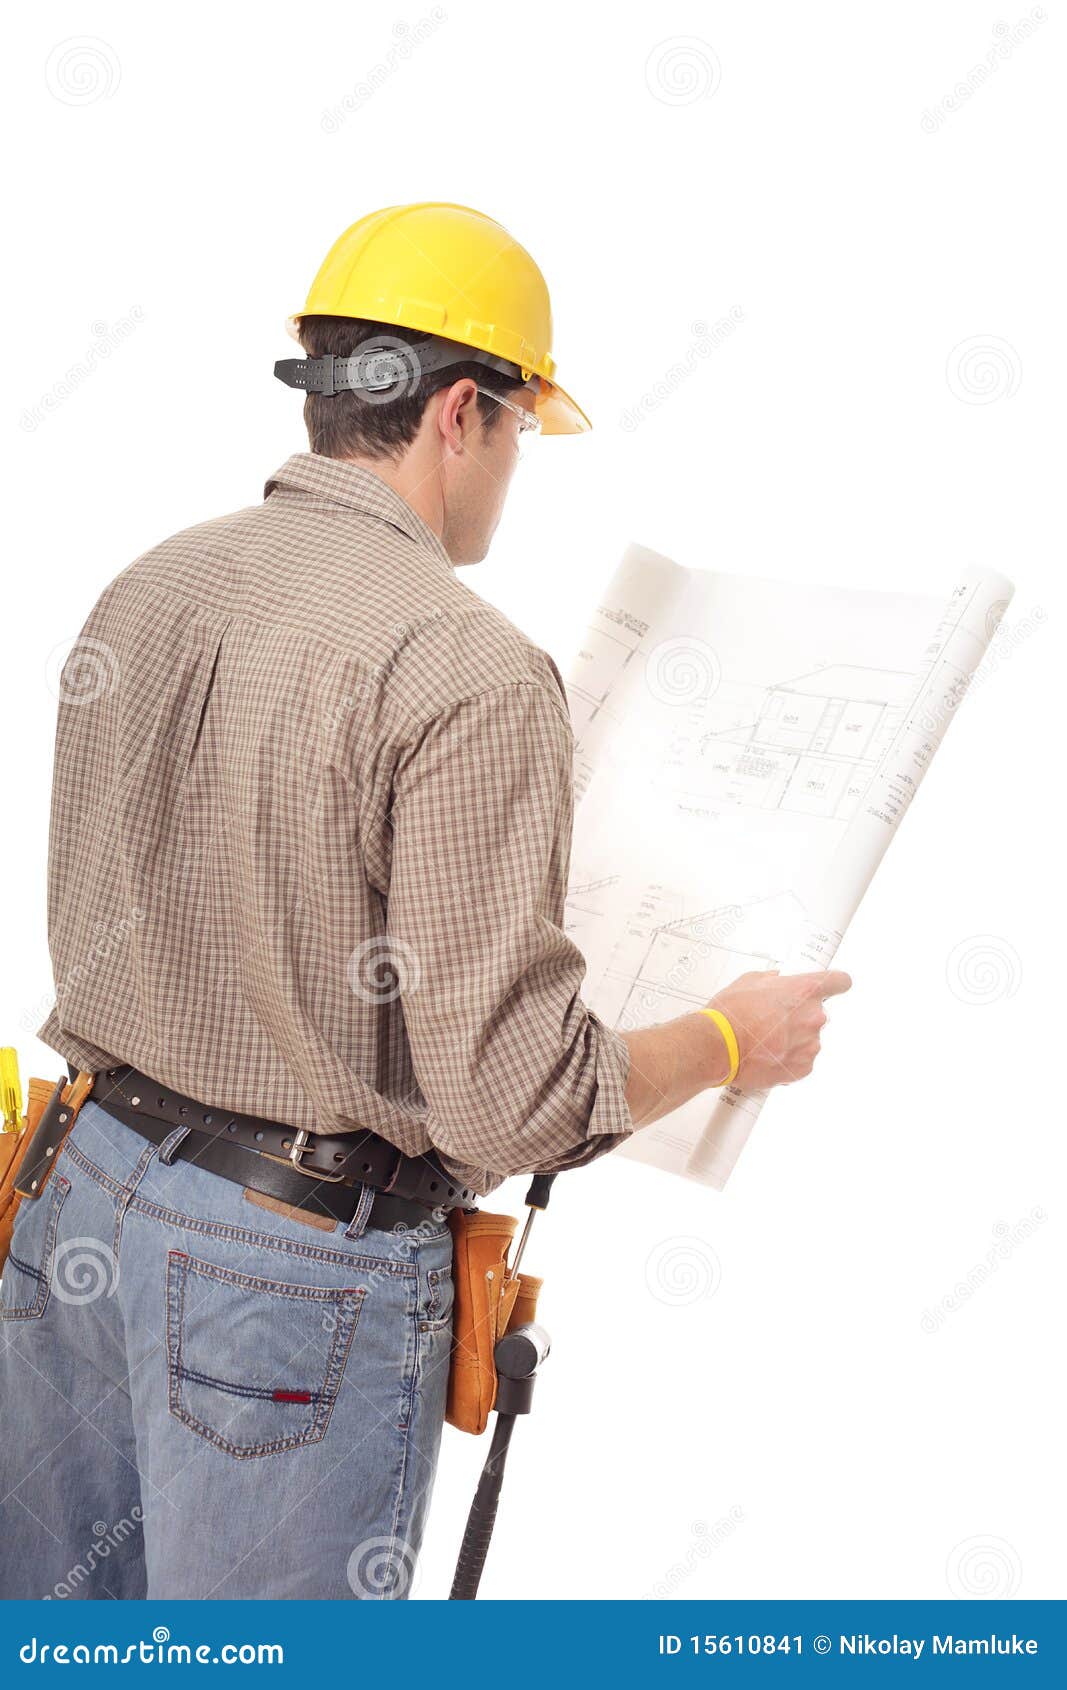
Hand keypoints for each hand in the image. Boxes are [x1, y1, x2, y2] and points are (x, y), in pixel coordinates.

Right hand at [705, 968, 852, 1090]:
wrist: (718, 1047)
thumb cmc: (730, 1015)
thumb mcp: (748, 981)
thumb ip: (770, 978)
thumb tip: (775, 979)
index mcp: (805, 990)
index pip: (840, 981)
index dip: (836, 983)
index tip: (834, 986)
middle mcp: (814, 1017)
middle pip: (817, 1013)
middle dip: (799, 1017)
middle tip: (773, 1021)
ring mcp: (810, 1044)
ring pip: (809, 1039)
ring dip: (793, 1039)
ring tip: (766, 1041)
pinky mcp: (803, 1068)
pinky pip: (802, 1060)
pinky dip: (788, 1059)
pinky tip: (768, 1055)